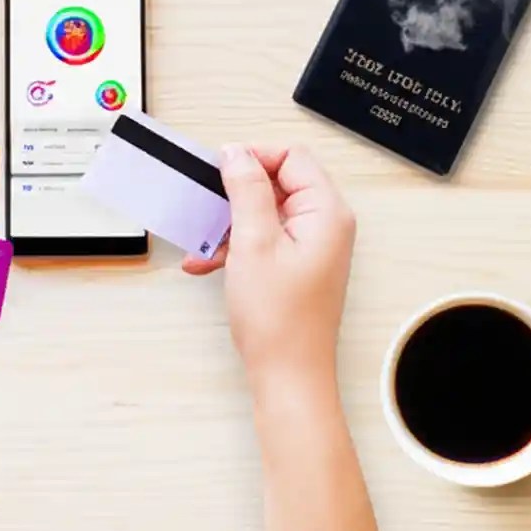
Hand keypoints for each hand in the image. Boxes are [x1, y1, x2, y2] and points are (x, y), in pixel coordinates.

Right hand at [183, 146, 355, 379]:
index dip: (253, 157)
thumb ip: (246, 191)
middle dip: (236, 193)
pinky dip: (234, 245)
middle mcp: (325, 225)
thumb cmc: (280, 321)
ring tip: (204, 241)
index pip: (291, 157)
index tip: (219, 169)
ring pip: (265, 211)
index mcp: (326, 213)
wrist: (288, 376)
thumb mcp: (254, 243)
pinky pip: (263, 237)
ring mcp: (311, 246)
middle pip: (277, 181)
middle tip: (207, 203)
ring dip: (230, 222)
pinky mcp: (296, 264)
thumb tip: (237, 154)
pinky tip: (208, 263)